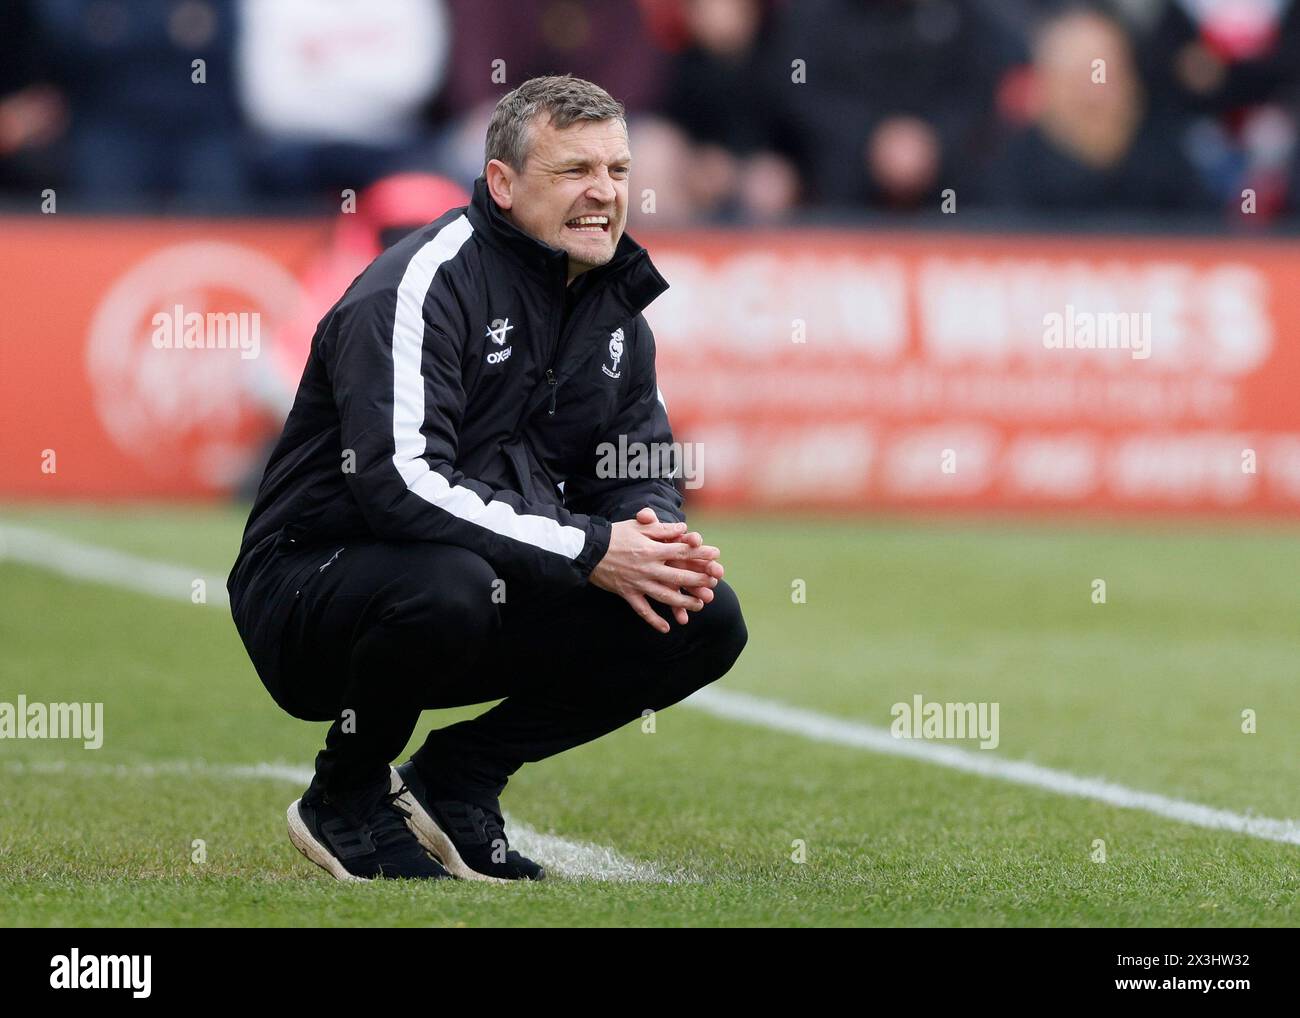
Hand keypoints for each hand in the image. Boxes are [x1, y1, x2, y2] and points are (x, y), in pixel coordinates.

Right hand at [588, 507, 721, 633]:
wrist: (588, 550)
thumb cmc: (614, 535)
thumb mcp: (638, 526)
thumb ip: (662, 529)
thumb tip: (682, 529)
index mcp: (652, 549)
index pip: (681, 551)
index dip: (700, 553)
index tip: (716, 555)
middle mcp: (648, 568)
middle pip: (678, 576)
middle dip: (698, 580)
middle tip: (714, 584)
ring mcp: (638, 583)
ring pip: (665, 596)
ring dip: (683, 602)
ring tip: (699, 605)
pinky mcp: (627, 594)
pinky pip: (643, 610)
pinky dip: (654, 620)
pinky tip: (666, 628)